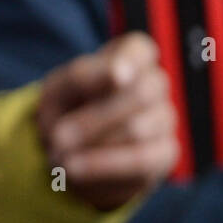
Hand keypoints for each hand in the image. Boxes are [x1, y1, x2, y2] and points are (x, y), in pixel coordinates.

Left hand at [34, 33, 178, 210]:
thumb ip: (84, 76)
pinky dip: (102, 166)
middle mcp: (155, 84)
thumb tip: (119, 75)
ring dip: (92, 145)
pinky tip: (73, 171)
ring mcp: (165, 118)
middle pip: (140, 95)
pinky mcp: (164, 153)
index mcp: (132, 56)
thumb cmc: (67, 106)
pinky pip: (140, 161)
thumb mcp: (59, 89)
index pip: (140, 52)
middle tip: (57, 137)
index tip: (117, 76)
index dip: (131, 63)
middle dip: (94, 119)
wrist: (72, 150)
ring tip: (57, 156)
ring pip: (137, 130)